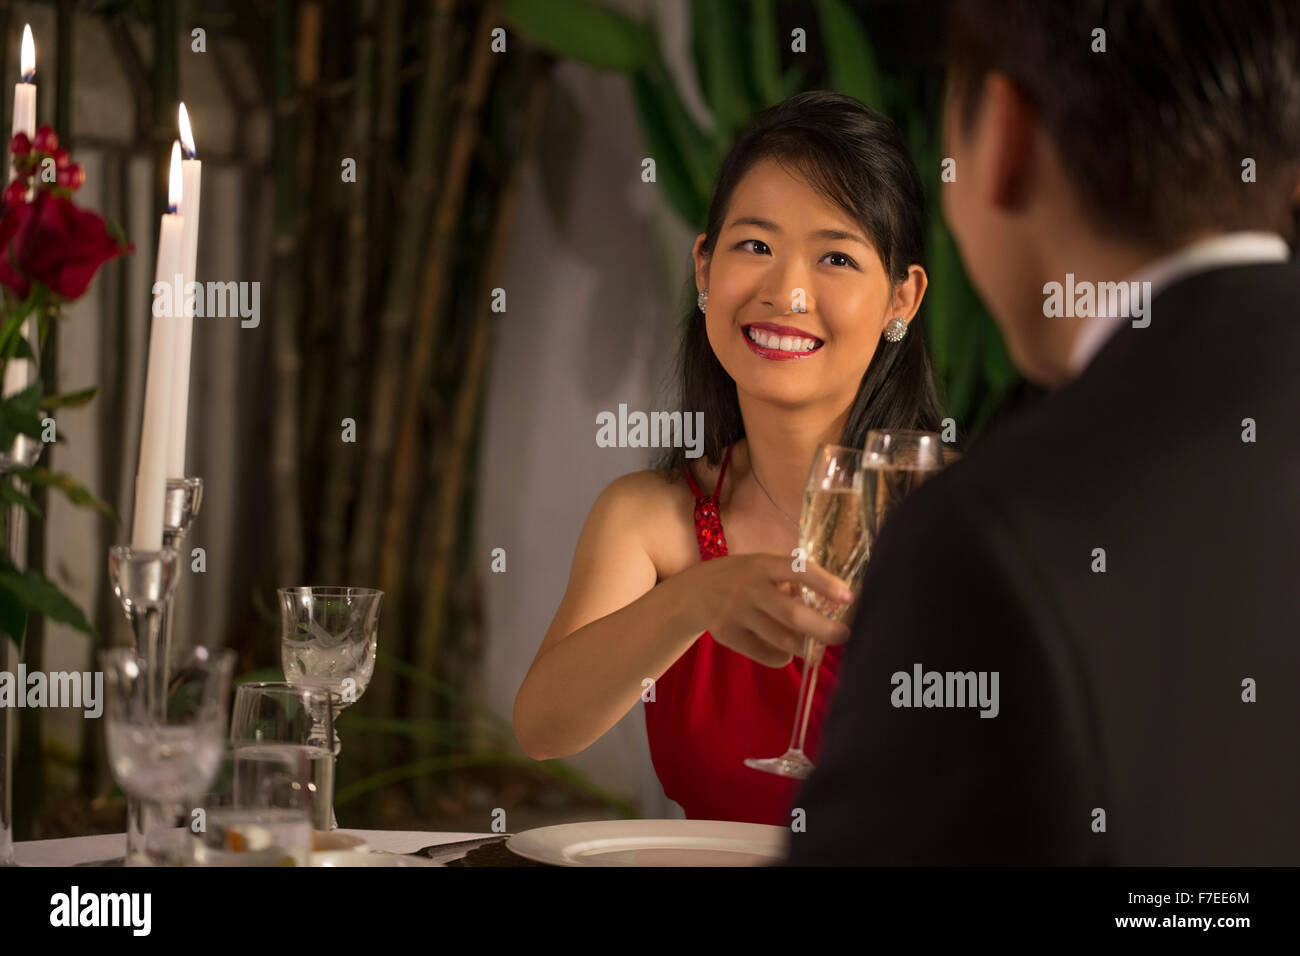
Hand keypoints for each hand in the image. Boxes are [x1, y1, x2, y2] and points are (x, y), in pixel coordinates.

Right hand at [685, 554, 853, 667]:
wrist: (692, 593)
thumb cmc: (740, 577)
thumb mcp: (761, 566)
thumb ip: (790, 580)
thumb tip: (830, 603)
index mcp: (763, 564)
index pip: (798, 570)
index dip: (825, 583)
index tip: (849, 597)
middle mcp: (750, 587)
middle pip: (793, 614)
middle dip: (824, 628)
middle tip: (843, 635)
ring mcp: (737, 612)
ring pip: (781, 639)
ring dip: (804, 646)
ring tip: (813, 646)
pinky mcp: (727, 634)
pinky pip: (764, 654)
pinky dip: (781, 658)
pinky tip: (785, 653)